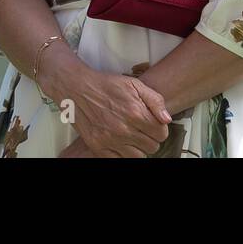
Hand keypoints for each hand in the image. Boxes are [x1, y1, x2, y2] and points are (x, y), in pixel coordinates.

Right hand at [43, 62, 171, 157]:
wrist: (76, 87)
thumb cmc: (105, 85)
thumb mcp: (134, 84)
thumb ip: (155, 100)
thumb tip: (166, 119)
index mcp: (135, 113)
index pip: (161, 134)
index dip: (159, 128)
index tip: (152, 123)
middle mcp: (124, 129)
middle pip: (152, 147)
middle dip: (150, 137)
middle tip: (141, 128)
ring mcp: (110, 140)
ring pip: (138, 156)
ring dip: (138, 147)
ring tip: (131, 135)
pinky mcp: (98, 147)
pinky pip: (120, 160)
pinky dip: (123, 153)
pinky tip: (120, 141)